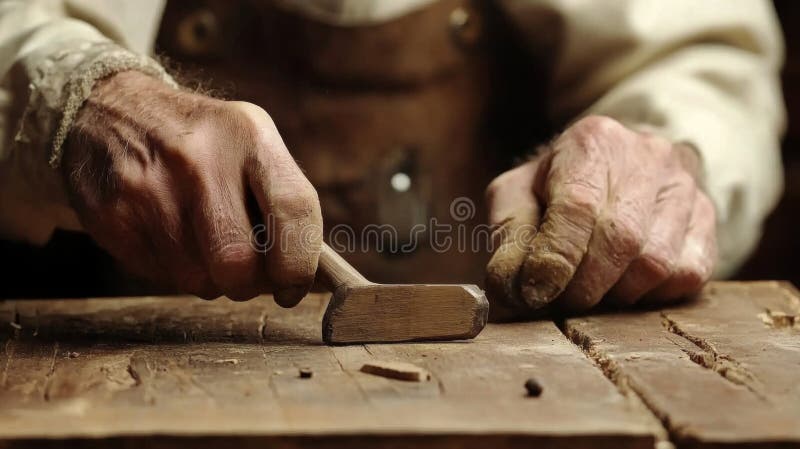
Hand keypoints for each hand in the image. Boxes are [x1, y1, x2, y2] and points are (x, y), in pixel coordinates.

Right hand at [62, 71, 321, 305]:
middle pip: (240, 264)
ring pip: (198, 280)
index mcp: (250, 135)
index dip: (300, 265)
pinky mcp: (112, 215)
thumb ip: (283, 203)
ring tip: (202, 243)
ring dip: (210, 279)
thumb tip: (308, 278)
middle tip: (245, 273)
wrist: (109, 109)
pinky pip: (160, 277)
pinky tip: (169, 236)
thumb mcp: (250, 143)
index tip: (293, 287)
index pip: (295, 210)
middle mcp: (200, 158)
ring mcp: (150, 187)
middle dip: (249, 284)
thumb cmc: (203, 143)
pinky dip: (174, 272)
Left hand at [485, 116, 715, 312]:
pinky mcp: (708, 223)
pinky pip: (684, 276)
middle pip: (619, 239)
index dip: (555, 258)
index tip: (533, 293)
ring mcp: (685, 189)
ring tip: (584, 292)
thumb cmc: (556, 186)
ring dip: (612, 295)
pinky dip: (647, 296)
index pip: (578, 206)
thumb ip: (509, 235)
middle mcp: (648, 156)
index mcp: (594, 141)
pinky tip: (621, 287)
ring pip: (655, 264)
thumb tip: (509, 288)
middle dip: (580, 286)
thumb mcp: (517, 195)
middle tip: (553, 302)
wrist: (619, 166)